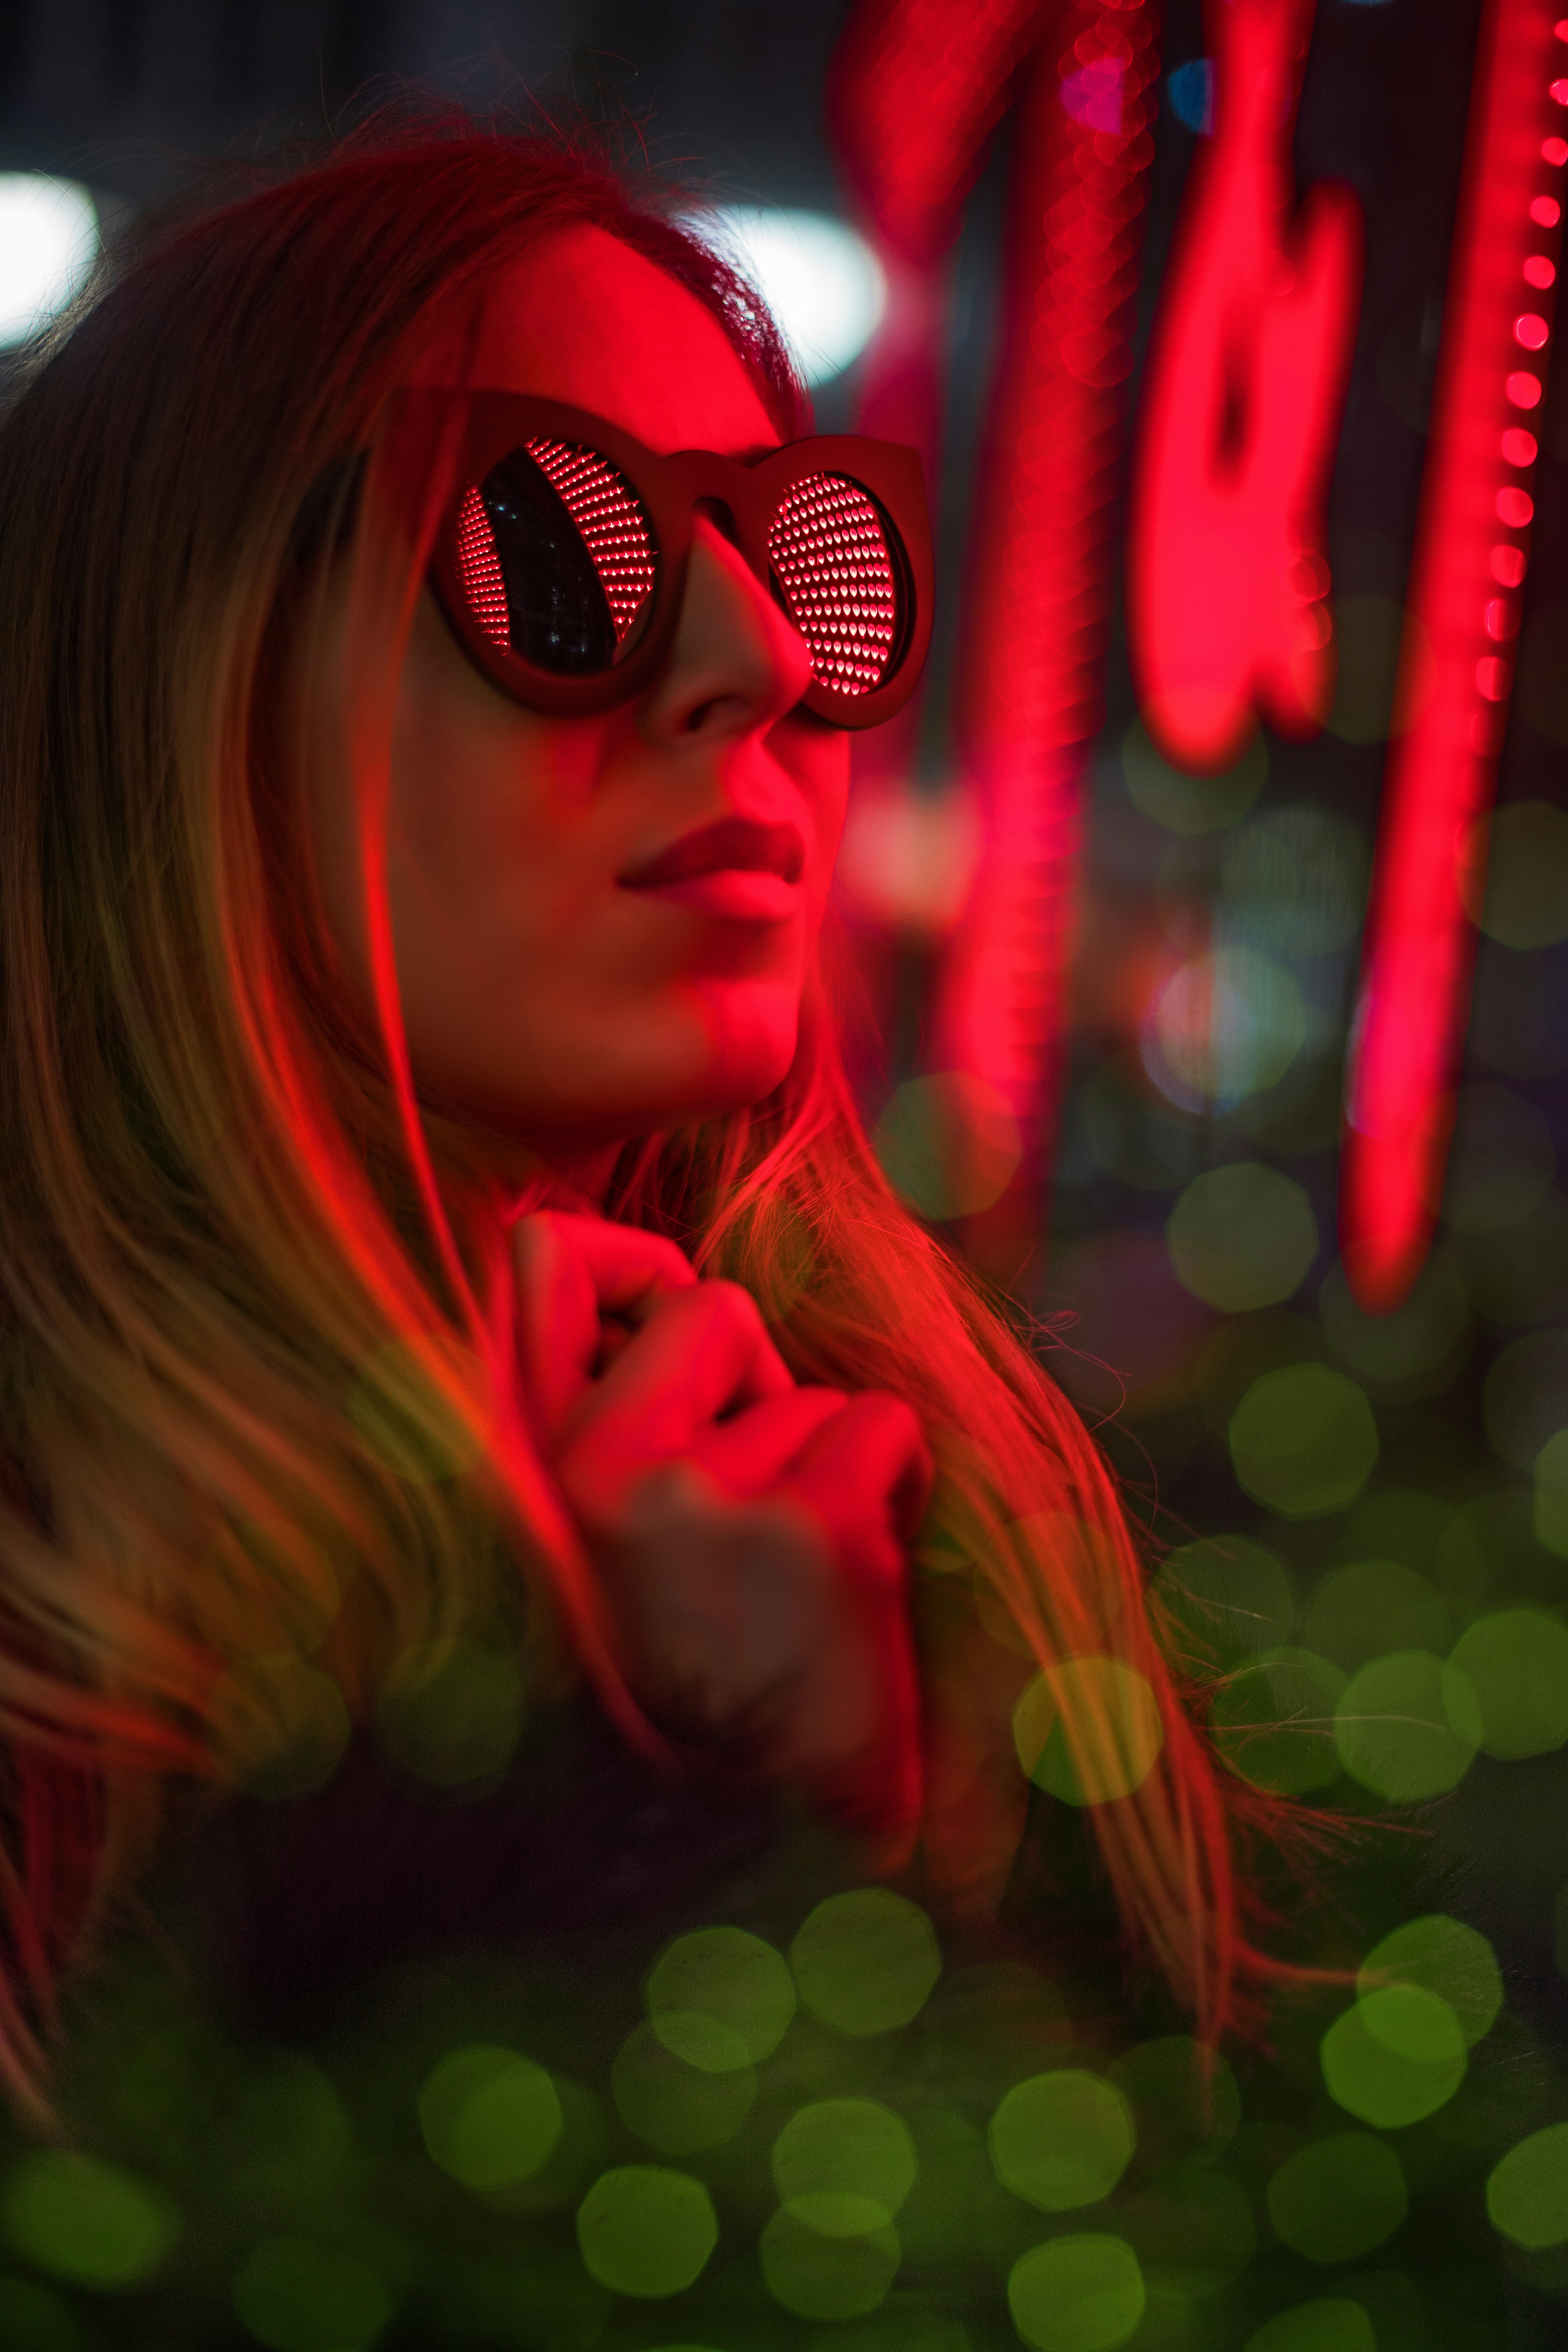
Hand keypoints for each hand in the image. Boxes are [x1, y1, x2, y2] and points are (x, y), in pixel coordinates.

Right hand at [511, 1210, 931, 1836]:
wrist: (759, 1850)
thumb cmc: (691, 1675)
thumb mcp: (599, 1532)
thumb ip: (597, 1403)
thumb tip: (589, 1247)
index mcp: (528, 1471)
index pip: (542, 1257)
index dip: (625, 1261)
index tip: (662, 1311)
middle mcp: (593, 1472)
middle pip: (710, 1305)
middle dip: (755, 1385)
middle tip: (747, 1510)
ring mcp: (706, 1498)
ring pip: (809, 1391)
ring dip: (825, 1467)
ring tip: (791, 1584)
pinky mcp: (817, 1532)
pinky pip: (883, 1428)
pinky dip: (894, 1490)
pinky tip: (855, 1589)